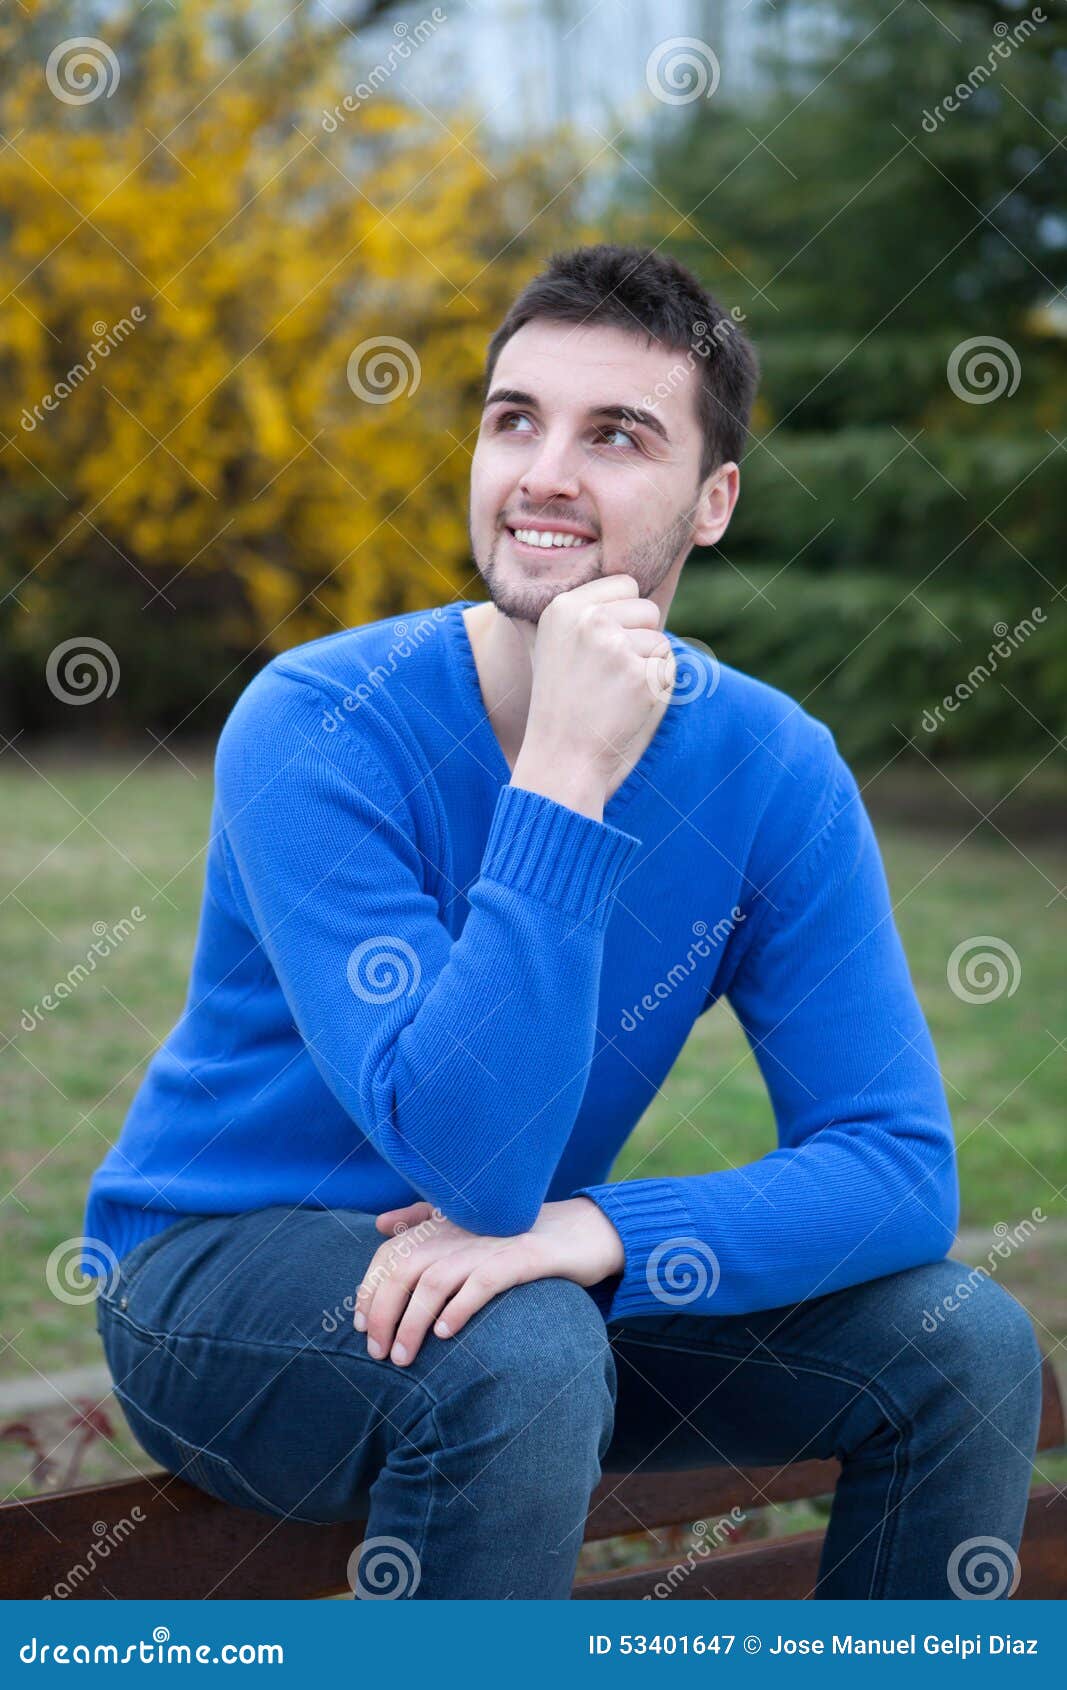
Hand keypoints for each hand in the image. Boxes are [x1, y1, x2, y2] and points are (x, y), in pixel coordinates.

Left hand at [353, 1197, 624, 1366]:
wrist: (584, 1232)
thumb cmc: (519, 1236)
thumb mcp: (469, 1225)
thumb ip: (423, 1219)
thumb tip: (381, 1224)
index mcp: (445, 1223)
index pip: (390, 1253)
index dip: (369, 1288)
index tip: (359, 1324)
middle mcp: (463, 1230)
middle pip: (404, 1269)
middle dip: (383, 1313)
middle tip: (377, 1353)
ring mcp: (491, 1243)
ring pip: (434, 1280)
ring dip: (412, 1321)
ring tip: (403, 1357)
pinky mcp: (523, 1258)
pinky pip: (482, 1283)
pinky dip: (458, 1307)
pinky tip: (446, 1333)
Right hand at [515, 576, 674, 796]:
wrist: (562, 754)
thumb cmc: (559, 699)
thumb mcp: (546, 644)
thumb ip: (570, 611)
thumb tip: (583, 587)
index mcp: (565, 606)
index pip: (626, 584)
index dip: (623, 615)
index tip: (602, 645)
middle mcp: (590, 620)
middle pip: (647, 609)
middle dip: (639, 640)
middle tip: (607, 673)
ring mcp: (616, 648)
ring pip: (660, 641)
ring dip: (646, 667)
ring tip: (613, 691)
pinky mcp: (641, 677)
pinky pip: (668, 668)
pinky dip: (656, 688)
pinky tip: (626, 704)